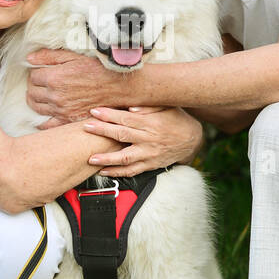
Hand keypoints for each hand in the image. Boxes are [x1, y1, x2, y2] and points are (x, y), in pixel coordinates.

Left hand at [26, 48, 127, 121]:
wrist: (118, 86)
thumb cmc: (98, 68)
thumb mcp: (73, 56)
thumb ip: (49, 56)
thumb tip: (29, 58)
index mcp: (54, 78)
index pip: (32, 77)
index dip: (36, 73)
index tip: (41, 72)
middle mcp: (55, 96)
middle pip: (32, 92)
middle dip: (34, 86)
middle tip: (41, 83)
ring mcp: (61, 110)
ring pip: (36, 107)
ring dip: (36, 100)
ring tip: (43, 95)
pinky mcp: (69, 120)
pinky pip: (47, 124)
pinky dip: (42, 121)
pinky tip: (44, 115)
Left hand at [82, 106, 203, 176]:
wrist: (192, 140)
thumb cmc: (176, 119)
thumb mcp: (166, 107)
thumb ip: (148, 106)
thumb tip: (130, 106)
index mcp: (151, 123)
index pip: (126, 118)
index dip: (109, 115)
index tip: (94, 111)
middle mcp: (149, 139)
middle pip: (122, 135)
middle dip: (102, 131)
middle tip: (86, 127)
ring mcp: (149, 154)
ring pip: (125, 158)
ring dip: (107, 159)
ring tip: (91, 158)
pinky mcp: (150, 165)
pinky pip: (132, 171)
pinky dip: (117, 173)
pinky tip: (103, 171)